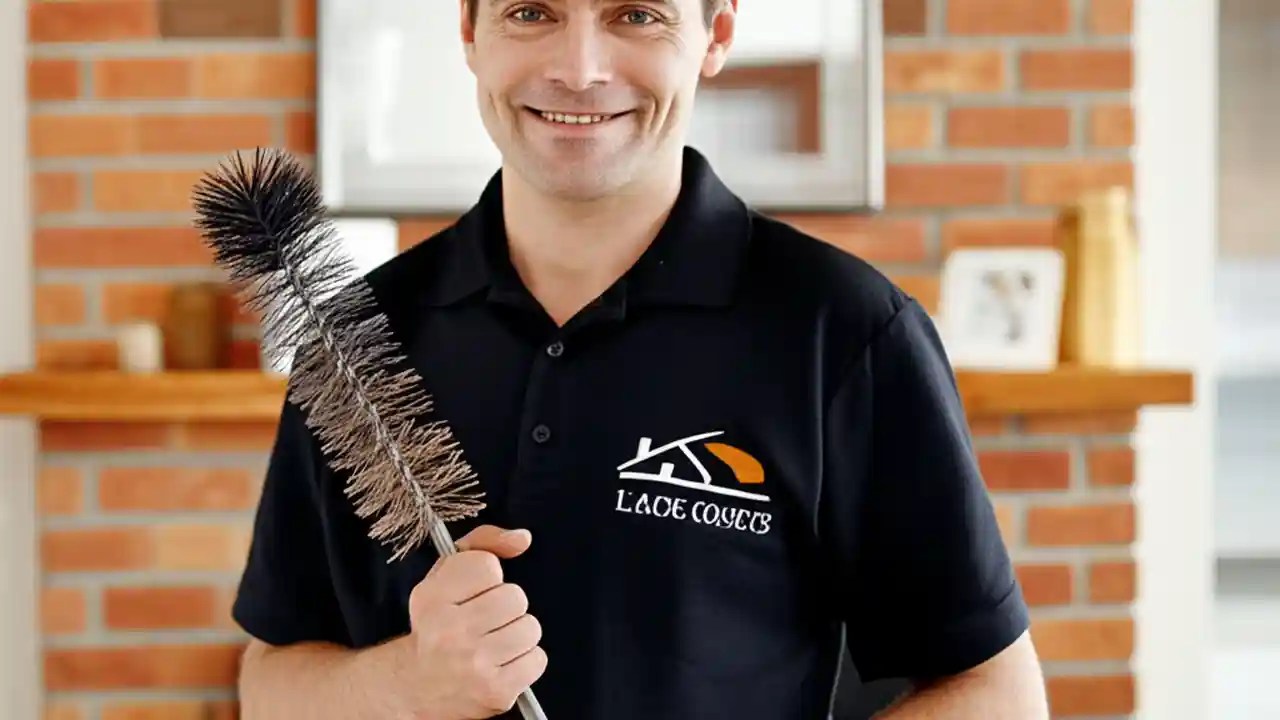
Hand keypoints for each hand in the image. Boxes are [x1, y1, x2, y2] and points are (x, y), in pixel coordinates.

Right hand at [405, 525, 546, 719]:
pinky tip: (501, 663)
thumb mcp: (445, 577)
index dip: (487, 577)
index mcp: (431, 599)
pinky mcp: (496, 691)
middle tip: (485, 622)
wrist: (417, 687)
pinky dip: (525, 661)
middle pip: (515, 597)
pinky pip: (537, 659)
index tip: (472, 593)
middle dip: (506, 608)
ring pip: (530, 628)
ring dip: (518, 634)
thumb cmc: (438, 625)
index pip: (487, 565)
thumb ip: (482, 544)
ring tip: (494, 643)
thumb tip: (522, 538)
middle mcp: (448, 631)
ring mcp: (473, 664)